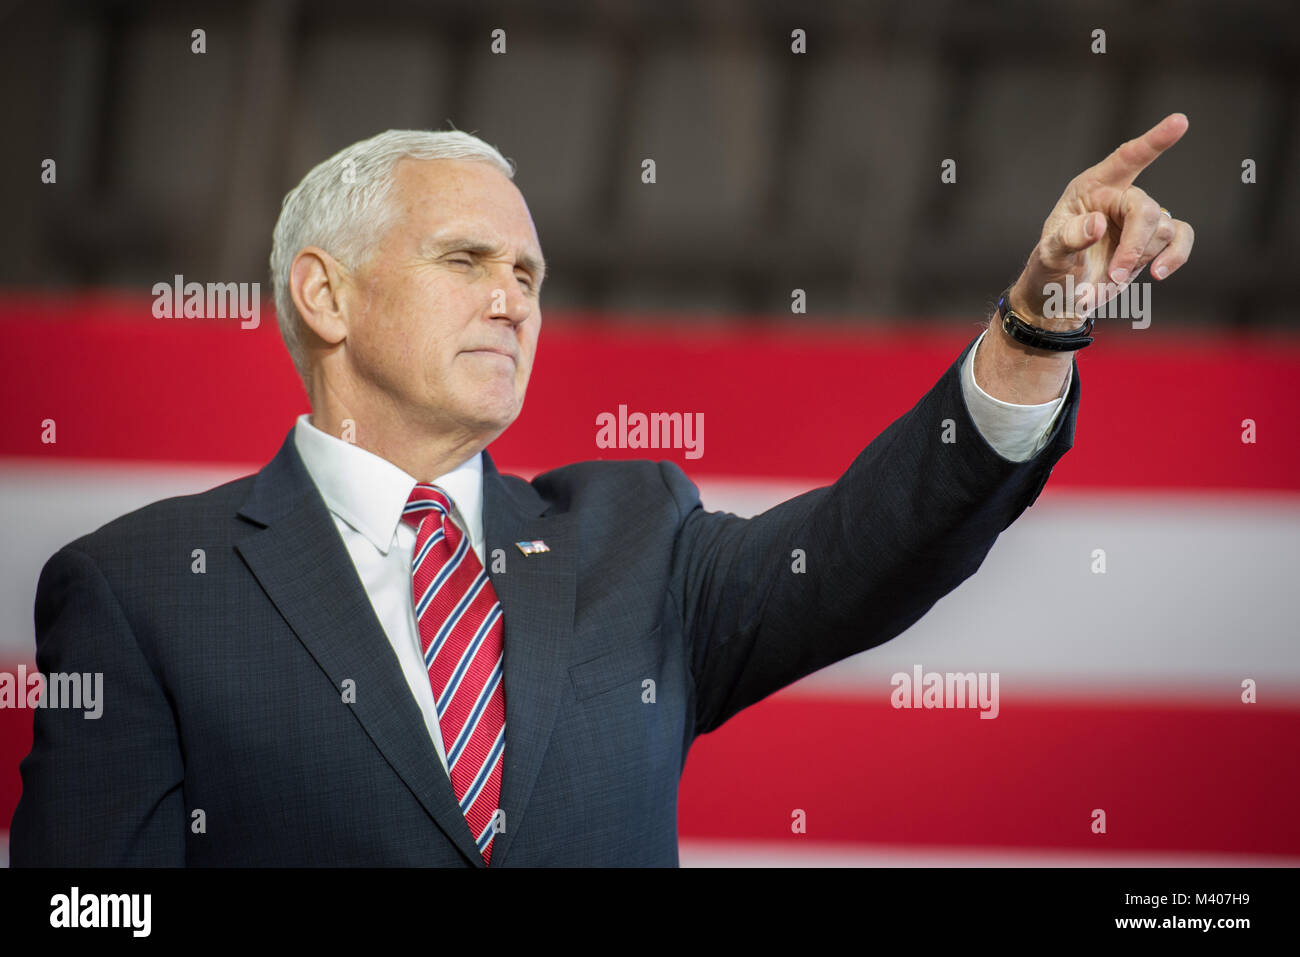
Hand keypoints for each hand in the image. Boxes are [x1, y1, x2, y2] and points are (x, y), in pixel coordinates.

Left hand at [1009, 113, 1195, 328]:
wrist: (1062, 295)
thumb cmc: (1051, 268)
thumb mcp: (1049, 255)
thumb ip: (1068, 238)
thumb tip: (1098, 223)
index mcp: (1091, 188)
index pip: (1125, 159)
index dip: (1153, 142)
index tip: (1179, 122)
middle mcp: (1118, 197)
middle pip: (1145, 210)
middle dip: (1134, 245)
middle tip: (1114, 275)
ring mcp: (1138, 218)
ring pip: (1161, 230)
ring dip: (1138, 260)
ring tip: (1109, 280)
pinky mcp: (1153, 239)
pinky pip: (1181, 237)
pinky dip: (1175, 256)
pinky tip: (1159, 272)